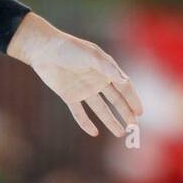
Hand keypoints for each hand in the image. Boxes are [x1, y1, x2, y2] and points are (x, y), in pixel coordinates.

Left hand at [9, 13, 142, 137]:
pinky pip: (79, 113)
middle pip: (115, 99)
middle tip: (134, 127)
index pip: (124, 86)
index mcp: (105, 68)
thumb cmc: (69, 48)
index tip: (140, 113)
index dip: (132, 99)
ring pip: (100, 109)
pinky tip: (94, 132)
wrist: (43, 49)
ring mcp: (83, 89)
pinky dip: (86, 123)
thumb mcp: (90, 55)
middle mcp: (96, 80)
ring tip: (120, 133)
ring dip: (110, 121)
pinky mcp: (69, 95)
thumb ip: (107, 68)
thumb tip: (125, 80)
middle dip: (125, 112)